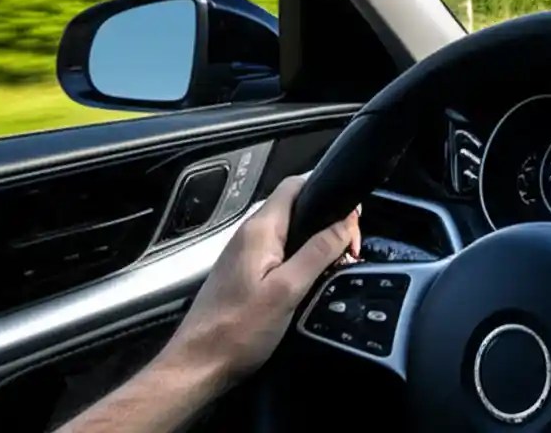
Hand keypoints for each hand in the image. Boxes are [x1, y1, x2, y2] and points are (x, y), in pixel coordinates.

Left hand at [158, 174, 362, 385]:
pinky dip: (301, 260)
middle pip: (297, 208)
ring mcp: (246, 254)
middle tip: (349, 251)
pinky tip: (312, 281)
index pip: (295, 185)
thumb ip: (318, 252)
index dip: (328, 192)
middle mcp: (250, 235)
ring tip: (336, 266)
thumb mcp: (287, 290)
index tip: (351, 222)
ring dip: (317, 243)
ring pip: (291, 232)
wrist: (199, 365)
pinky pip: (280, 253)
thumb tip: (345, 222)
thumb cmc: (237, 331)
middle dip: (328, 222)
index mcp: (260, 230)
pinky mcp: (245, 274)